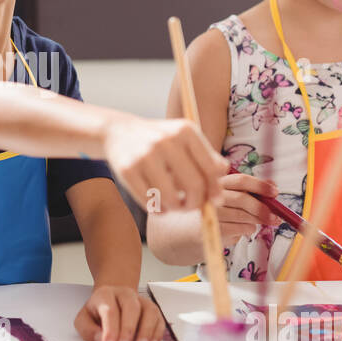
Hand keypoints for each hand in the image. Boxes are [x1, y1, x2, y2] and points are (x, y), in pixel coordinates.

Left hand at [74, 286, 164, 340]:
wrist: (112, 300)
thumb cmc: (97, 313)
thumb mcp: (84, 320)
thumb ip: (88, 330)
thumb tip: (101, 340)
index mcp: (106, 294)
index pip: (109, 310)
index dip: (110, 330)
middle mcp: (125, 294)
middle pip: (131, 307)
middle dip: (128, 330)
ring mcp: (141, 300)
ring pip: (149, 311)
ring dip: (146, 331)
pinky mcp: (152, 309)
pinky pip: (159, 318)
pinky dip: (157, 332)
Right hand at [103, 117, 229, 212]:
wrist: (118, 131)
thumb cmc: (158, 139)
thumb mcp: (183, 138)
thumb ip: (206, 154)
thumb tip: (223, 171)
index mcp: (184, 130)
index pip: (210, 168)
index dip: (215, 189)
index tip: (215, 201)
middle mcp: (166, 140)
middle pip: (193, 186)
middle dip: (195, 203)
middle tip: (191, 206)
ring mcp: (145, 155)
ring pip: (171, 198)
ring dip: (175, 208)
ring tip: (174, 205)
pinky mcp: (127, 170)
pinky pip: (149, 202)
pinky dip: (158, 209)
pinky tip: (158, 204)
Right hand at [212, 173, 281, 243]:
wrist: (191, 231)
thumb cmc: (215, 211)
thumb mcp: (229, 195)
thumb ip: (250, 189)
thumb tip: (273, 186)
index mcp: (217, 183)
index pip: (241, 180)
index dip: (260, 186)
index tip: (274, 192)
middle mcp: (211, 196)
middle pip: (243, 199)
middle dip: (262, 209)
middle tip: (274, 217)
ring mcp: (210, 214)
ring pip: (243, 216)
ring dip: (256, 220)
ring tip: (256, 222)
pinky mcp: (213, 230)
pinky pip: (239, 229)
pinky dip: (247, 229)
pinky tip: (243, 228)